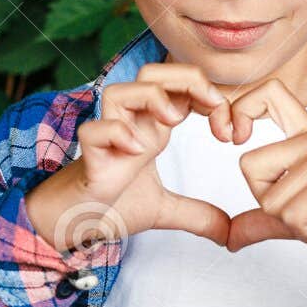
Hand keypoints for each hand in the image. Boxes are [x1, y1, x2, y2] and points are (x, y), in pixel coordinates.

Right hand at [26, 63, 235, 252]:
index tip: (230, 130)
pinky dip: (115, 134)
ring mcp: (108, 138)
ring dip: (150, 97)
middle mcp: (131, 125)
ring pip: (119, 90)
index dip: (209, 94)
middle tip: (213, 105)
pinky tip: (136, 153)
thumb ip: (199, 216)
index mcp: (151, 127)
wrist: (76, 223)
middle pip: (152, 73)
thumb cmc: (114, 203)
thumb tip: (230, 233)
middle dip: (186, 78)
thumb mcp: (166, 210)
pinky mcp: (90, 158)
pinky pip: (93, 131)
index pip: (180, 85)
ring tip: (174, 122)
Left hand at [225, 76, 306, 268]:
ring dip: (293, 221)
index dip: (241, 107)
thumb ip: (263, 218)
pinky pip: (291, 215)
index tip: (234, 136)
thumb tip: (229, 237)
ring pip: (270, 199)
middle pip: (249, 164)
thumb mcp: (298, 217)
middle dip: (269, 201)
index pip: (269, 93)